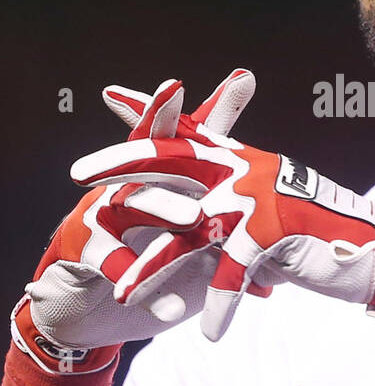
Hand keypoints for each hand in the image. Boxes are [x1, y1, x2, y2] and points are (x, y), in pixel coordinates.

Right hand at [11, 69, 256, 372]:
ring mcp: (102, 210)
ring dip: (165, 208)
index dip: (216, 108)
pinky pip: (114, 259)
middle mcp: (128, 182)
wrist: (87, 307)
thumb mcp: (190, 252)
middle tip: (175, 84)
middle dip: (160, 112)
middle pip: (149, 141)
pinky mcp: (83, 247)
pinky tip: (167, 308)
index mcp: (160, 179)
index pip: (192, 140)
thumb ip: (226, 240)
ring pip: (135, 198)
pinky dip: (142, 283)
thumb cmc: (145, 265)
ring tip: (194, 219)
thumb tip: (280, 248)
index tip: (244, 77)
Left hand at [72, 133, 374, 341]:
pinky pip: (230, 273)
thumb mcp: (273, 214)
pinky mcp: (274, 228)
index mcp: (245, 160)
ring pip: (188, 230)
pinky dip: (220, 306)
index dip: (151, 110)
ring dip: (153, 269)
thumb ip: (234, 208)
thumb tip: (197, 218)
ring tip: (124, 297)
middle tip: (79, 174)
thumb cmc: (324, 238)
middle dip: (122, 165)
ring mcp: (260, 195)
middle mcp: (247, 168)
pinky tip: (211, 334)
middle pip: (172, 159)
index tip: (112, 93)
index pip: (189, 130)